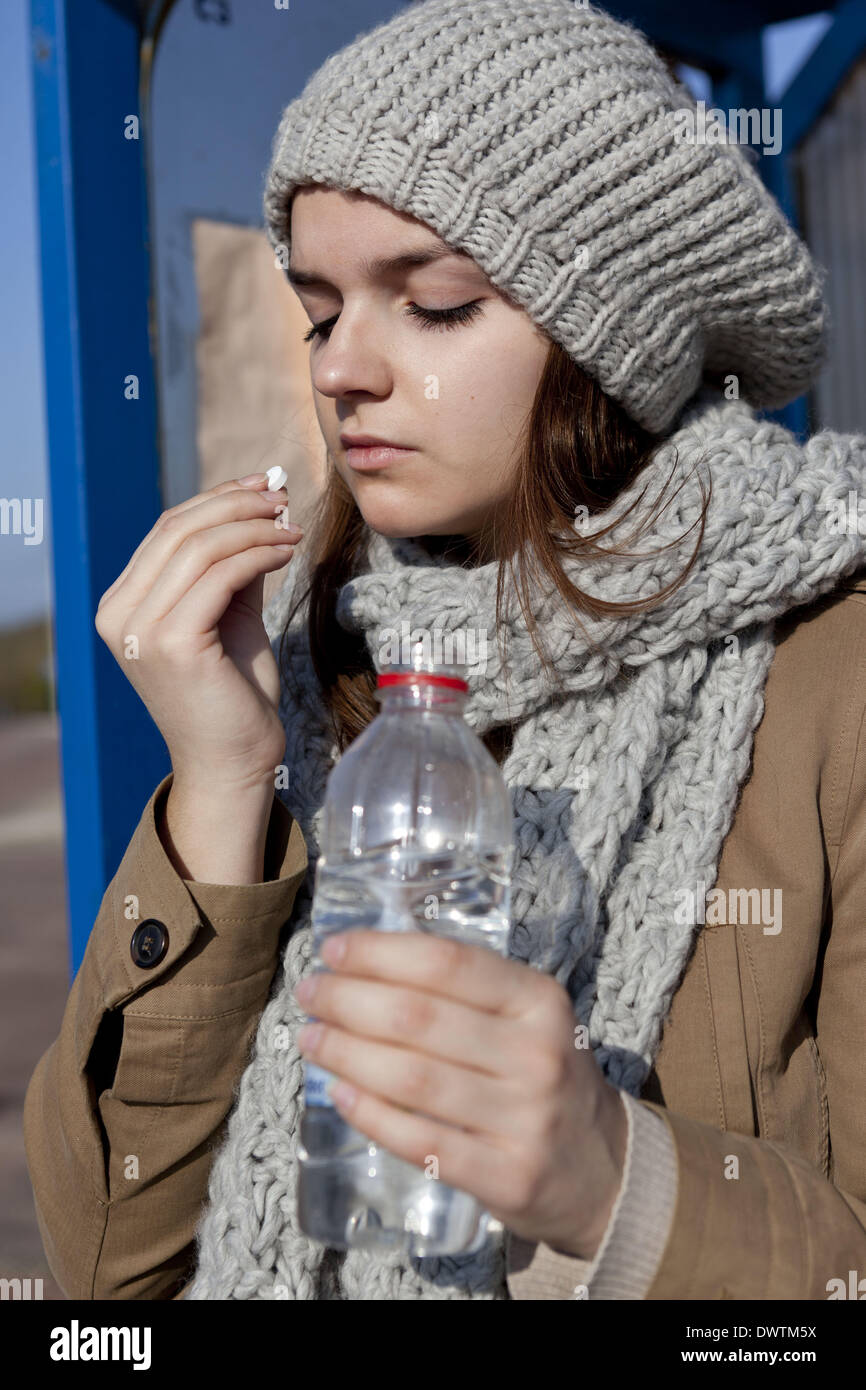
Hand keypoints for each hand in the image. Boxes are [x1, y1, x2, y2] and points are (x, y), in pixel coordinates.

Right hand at [95, 473, 303, 790]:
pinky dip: (258, 554)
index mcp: (122, 606)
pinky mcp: (173, 644)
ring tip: (290, 526)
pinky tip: (286, 552)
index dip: (217, 499)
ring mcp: (140, 631)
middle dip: (237, 504)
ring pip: (201, 548)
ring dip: (253, 527)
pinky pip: (220, 576)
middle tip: (281, 498)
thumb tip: (259, 507)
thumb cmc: (234, 694)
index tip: (263, 486)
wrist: (233, 762)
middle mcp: (119, 615)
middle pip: (179, 531)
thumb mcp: (229, 616)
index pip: (167, 531)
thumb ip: (232, 567)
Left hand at [293, 928, 628, 1259]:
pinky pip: (421, 1140)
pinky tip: (339, 1094)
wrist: (604, 1169)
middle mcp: (536, 1053)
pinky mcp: (507, 1175)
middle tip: (310, 993)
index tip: (332, 950)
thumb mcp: (528, 1017)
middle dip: (349, 1000)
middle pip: (419, 1019)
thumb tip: (366, 962)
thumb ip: (465, 990)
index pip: (447, 962)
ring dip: (347, 1053)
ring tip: (311, 1038)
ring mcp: (524, 1118)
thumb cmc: (543, 1075)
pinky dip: (371, 1115)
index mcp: (539, 1000)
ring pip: (412, 1078)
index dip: (380, 953)